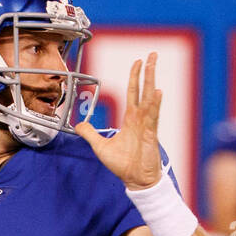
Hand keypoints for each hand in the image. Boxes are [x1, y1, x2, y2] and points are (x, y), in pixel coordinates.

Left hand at [75, 51, 163, 189]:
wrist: (135, 180)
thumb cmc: (123, 165)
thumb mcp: (100, 147)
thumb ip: (90, 134)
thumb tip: (78, 125)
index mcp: (131, 119)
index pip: (133, 92)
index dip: (135, 77)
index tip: (137, 62)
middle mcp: (141, 118)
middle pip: (144, 89)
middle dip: (148, 71)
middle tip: (152, 54)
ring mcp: (147, 125)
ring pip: (150, 98)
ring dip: (152, 80)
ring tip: (154, 65)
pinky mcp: (150, 135)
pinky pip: (153, 117)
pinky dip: (155, 104)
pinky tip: (157, 91)